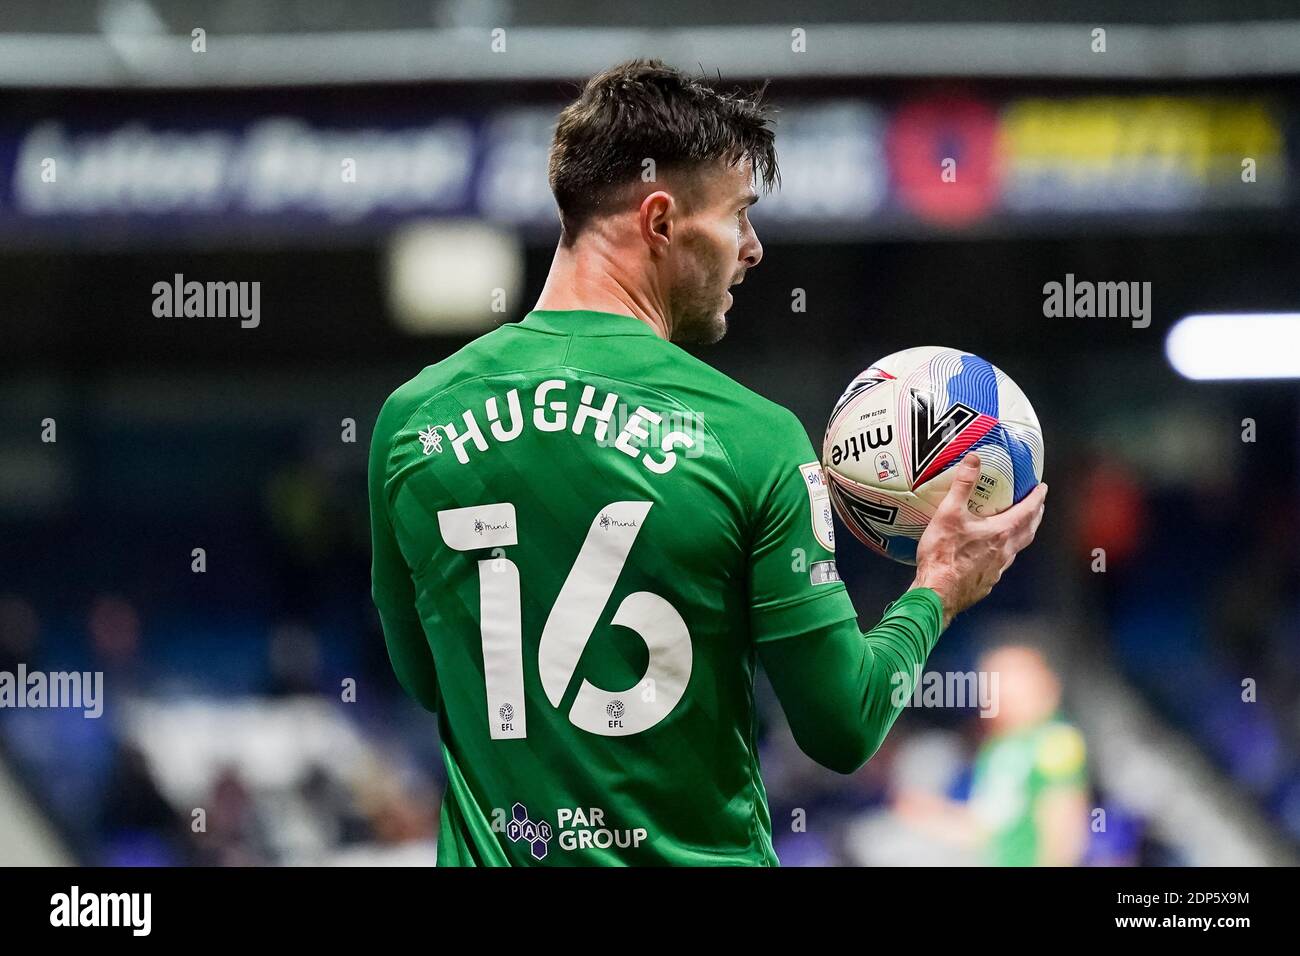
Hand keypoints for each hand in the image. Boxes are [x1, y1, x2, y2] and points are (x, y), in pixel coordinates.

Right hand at [911, 452, 1046, 626]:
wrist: (937, 592)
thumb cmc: (943, 554)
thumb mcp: (949, 514)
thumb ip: (962, 485)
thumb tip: (974, 459)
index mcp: (1001, 532)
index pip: (1027, 511)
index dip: (1037, 498)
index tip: (1042, 488)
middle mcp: (1005, 551)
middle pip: (1029, 530)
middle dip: (1035, 515)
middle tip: (1037, 505)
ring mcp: (998, 568)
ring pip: (1018, 547)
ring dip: (1023, 534)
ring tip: (1019, 526)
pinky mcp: (987, 581)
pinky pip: (1003, 562)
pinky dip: (1006, 551)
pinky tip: (993, 552)